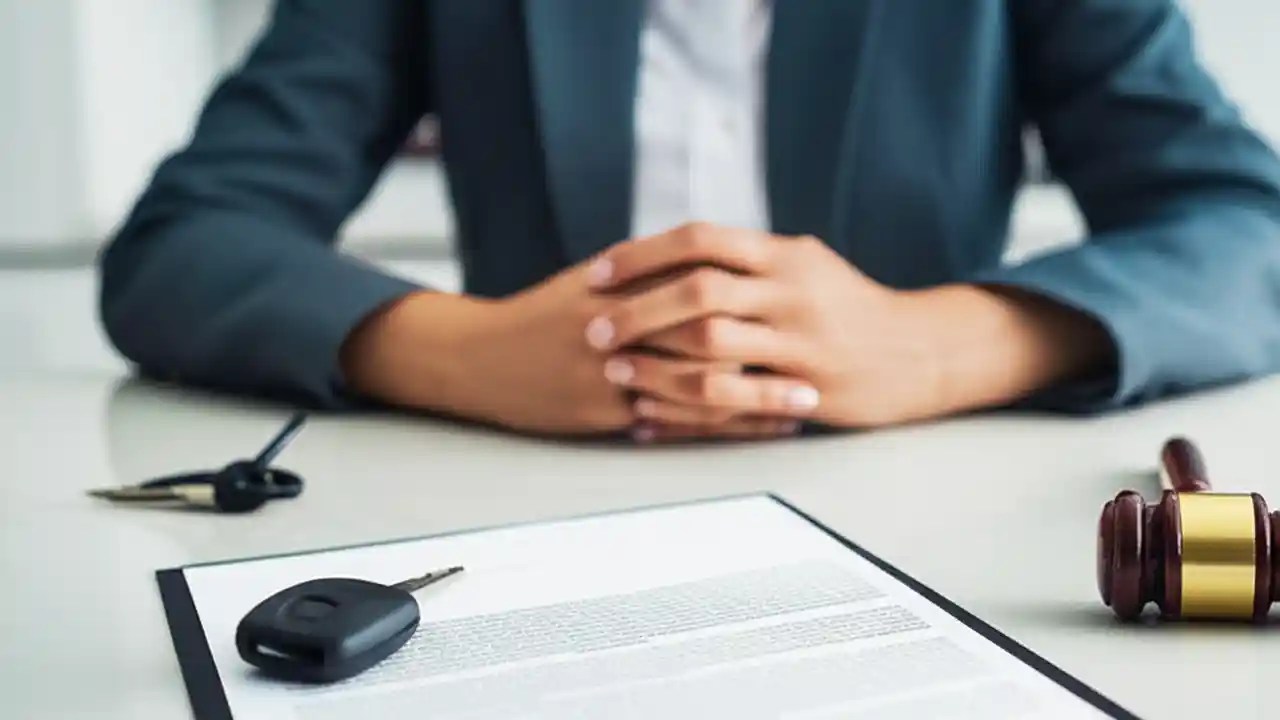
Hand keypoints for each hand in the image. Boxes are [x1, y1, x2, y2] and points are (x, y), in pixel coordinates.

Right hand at [340, 258, 802, 438]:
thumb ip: (653, 271)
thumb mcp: (596, 281)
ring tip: (799, 407)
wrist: (481, 356)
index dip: (760, 309)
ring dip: (754, 402)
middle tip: (822, 370)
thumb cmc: (545, 315)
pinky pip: (666, 422)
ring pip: (697, 388)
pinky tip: (746, 432)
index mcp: (626, 285)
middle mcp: (621, 325)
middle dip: (772, 360)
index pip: (706, 292)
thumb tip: (715, 258)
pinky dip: (712, 429)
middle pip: (713, 342)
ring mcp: (609, 371)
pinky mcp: (598, 410)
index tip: (804, 319)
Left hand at [585, 223, 1110, 426]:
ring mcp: (799, 338)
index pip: (701, 238)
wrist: (920, 352)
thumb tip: (683, 250)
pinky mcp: (804, 384)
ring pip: (711, 341)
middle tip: (593, 328)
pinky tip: (648, 416)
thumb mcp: (806, 266)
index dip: (643, 254)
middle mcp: (790, 288)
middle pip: (698, 287)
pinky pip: (731, 395)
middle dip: (637, 307)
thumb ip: (749, 259)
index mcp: (783, 253)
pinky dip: (682, 405)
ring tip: (612, 368)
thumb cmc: (851, 308)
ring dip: (653, 356)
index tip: (597, 272)